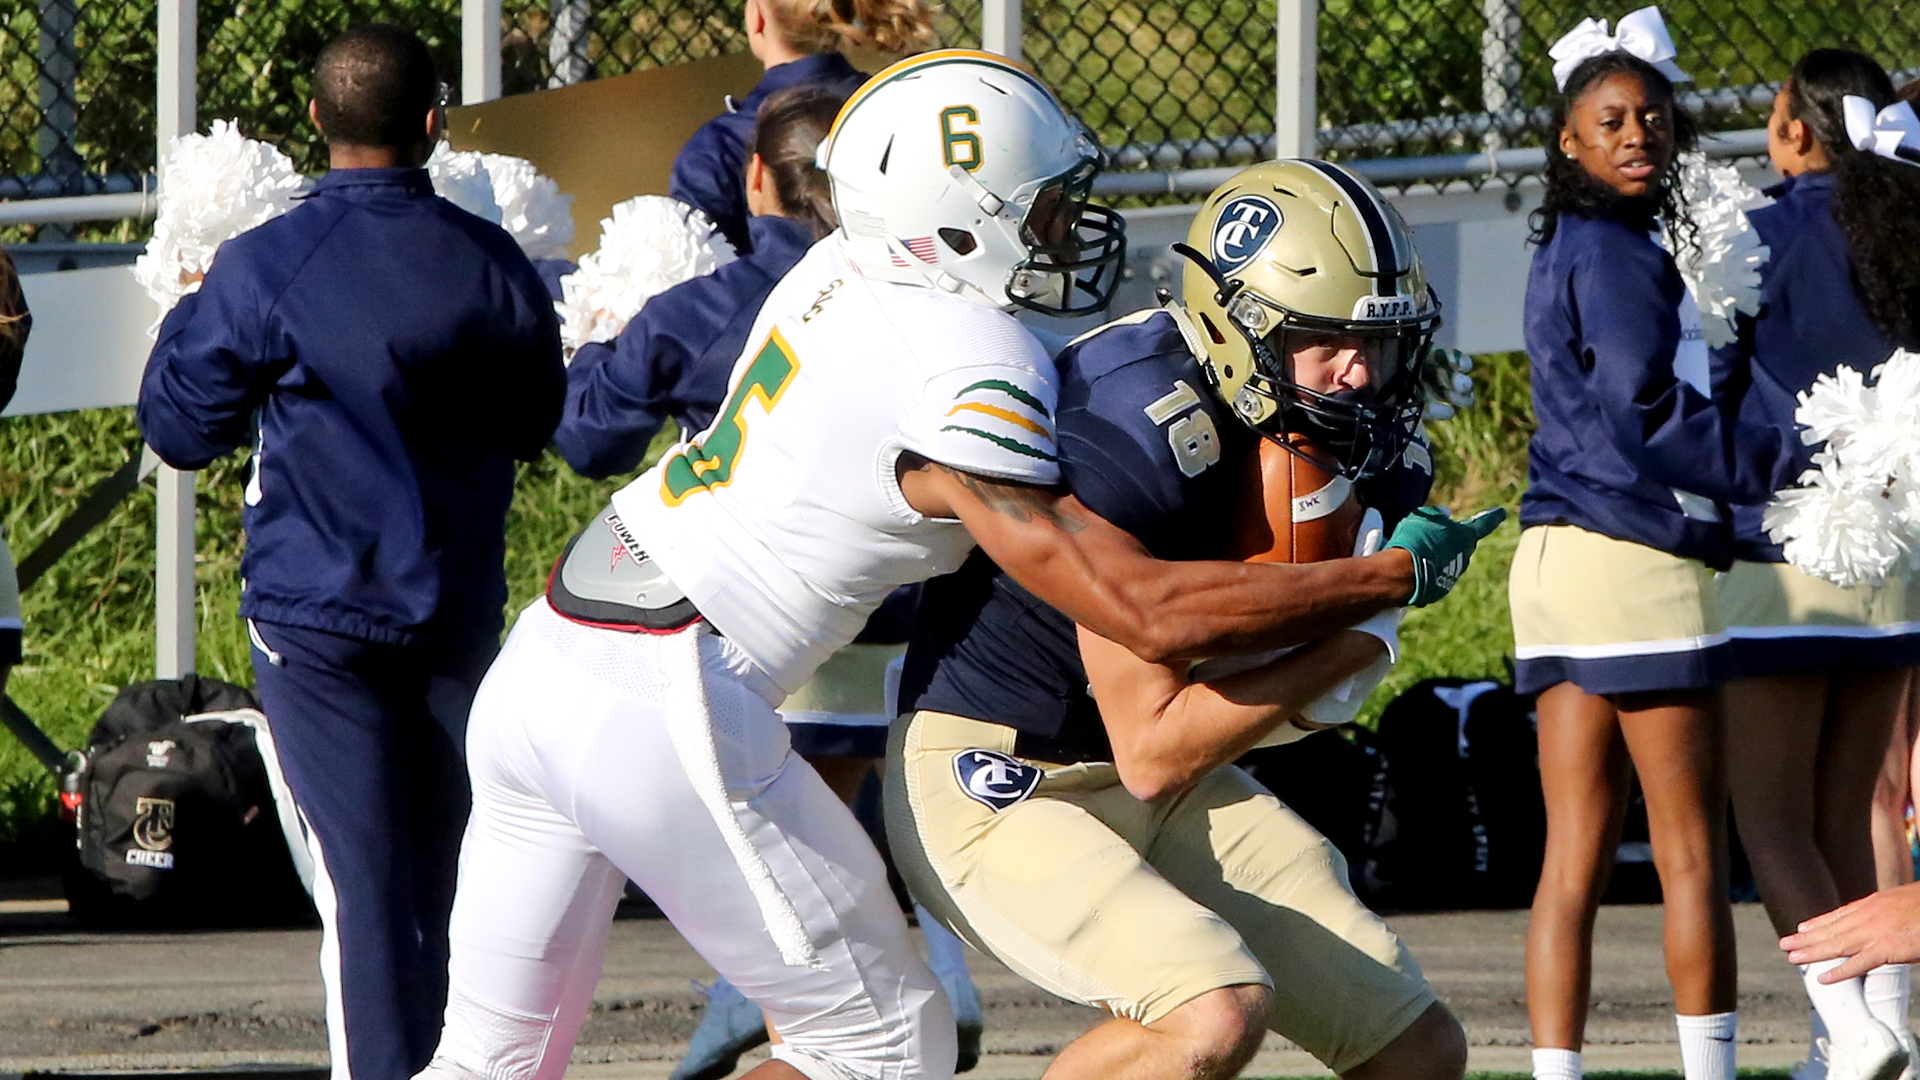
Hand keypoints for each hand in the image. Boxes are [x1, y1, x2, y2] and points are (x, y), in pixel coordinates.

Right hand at [1383, 505, 1506, 606]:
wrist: (1402, 574)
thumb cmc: (1415, 540)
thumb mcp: (1425, 517)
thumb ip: (1438, 515)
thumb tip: (1445, 514)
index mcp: (1465, 536)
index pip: (1484, 523)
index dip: (1492, 517)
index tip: (1501, 512)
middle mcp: (1465, 556)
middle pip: (1463, 545)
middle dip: (1453, 541)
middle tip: (1436, 535)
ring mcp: (1453, 575)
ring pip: (1449, 561)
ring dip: (1438, 557)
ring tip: (1416, 552)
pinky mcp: (1440, 589)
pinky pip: (1436, 575)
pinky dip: (1429, 571)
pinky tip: (1412, 567)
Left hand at [1780, 883, 1919, 979]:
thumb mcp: (1900, 903)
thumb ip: (1886, 911)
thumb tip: (1883, 917)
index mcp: (1872, 904)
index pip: (1839, 915)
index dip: (1818, 922)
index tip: (1802, 927)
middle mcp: (1867, 916)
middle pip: (1831, 929)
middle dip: (1806, 938)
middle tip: (1784, 943)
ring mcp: (1875, 933)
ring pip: (1836, 945)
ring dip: (1812, 952)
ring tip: (1791, 956)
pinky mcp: (1886, 949)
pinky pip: (1858, 964)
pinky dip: (1839, 972)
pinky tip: (1822, 979)